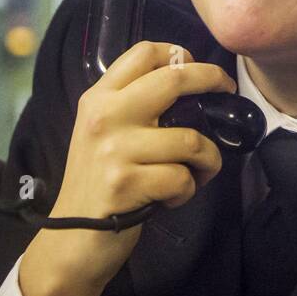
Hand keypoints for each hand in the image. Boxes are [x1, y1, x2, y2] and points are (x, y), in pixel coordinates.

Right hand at [19, 41, 233, 295]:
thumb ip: (134, 107)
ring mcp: (113, 149)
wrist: (70, 242)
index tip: (197, 67)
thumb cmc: (97, 186)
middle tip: (226, 92)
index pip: (142, 53)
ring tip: (197, 173)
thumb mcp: (103, 134)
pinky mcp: (125, 183)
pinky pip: (182, 178)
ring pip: (190, 139)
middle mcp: (103, 116)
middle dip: (211, 80)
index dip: (179, 54)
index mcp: (98, 98)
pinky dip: (188, 190)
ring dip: (207, 160)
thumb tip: (187, 81)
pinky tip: (172, 198)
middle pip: (174, 79)